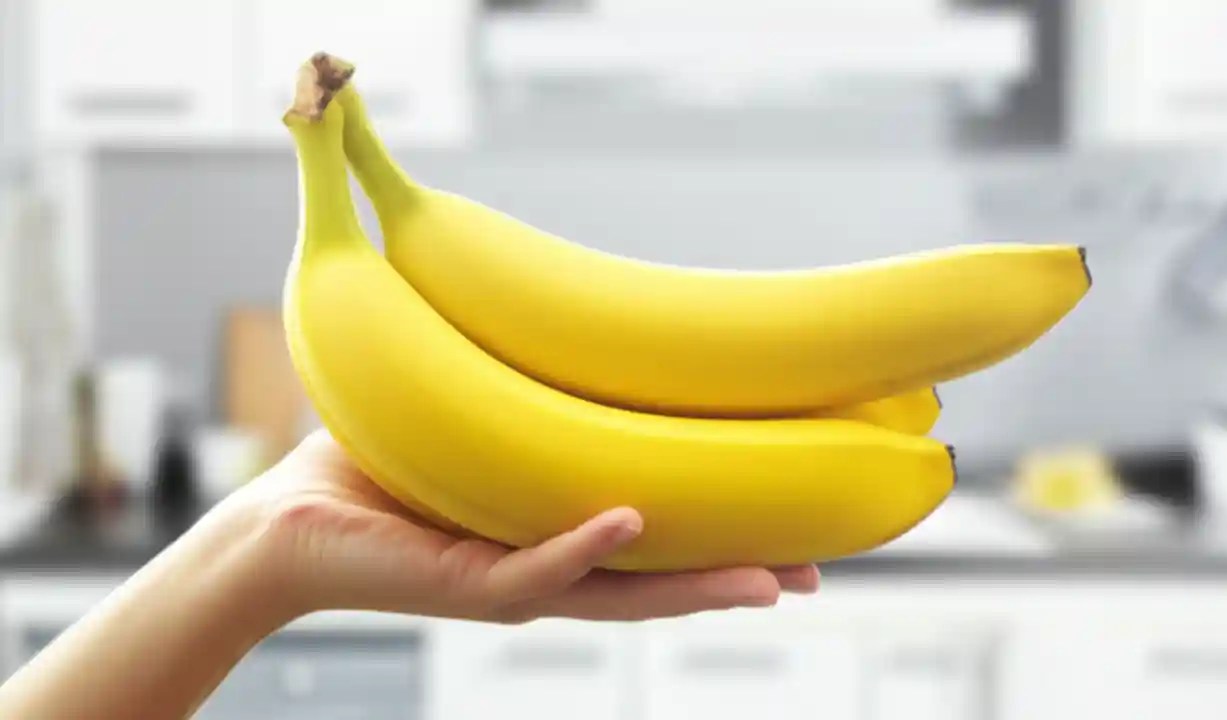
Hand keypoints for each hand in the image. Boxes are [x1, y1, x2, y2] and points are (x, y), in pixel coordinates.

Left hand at [222, 431, 819, 624]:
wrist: (280, 526)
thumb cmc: (382, 469)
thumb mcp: (482, 424)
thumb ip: (536, 392)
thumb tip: (581, 318)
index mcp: (556, 534)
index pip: (659, 542)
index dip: (728, 536)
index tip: (801, 525)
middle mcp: (545, 569)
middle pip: (661, 580)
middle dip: (739, 575)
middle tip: (819, 568)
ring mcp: (506, 582)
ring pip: (618, 593)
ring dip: (695, 583)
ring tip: (770, 574)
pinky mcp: (458, 581)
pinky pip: (528, 569)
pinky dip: (580, 547)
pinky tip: (630, 520)